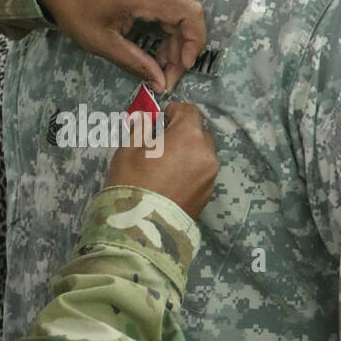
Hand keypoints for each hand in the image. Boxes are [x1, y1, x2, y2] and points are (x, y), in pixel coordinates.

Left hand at [35, 0, 205, 92]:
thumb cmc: (74, 8)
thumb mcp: (100, 42)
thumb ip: (134, 62)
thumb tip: (160, 84)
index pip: (189, 13)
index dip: (194, 42)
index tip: (181, 67)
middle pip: (188, 13)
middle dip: (184, 47)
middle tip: (168, 74)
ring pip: (180, 8)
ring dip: (177, 38)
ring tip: (160, 63)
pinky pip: (168, 2)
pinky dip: (168, 25)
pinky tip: (155, 44)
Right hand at [106, 101, 218, 219]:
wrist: (141, 228)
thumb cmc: (132, 181)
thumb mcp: (129, 149)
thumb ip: (141, 128)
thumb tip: (146, 117)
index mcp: (189, 136)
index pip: (189, 111)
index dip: (174, 112)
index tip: (161, 119)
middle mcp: (207, 153)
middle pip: (199, 132)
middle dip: (183, 133)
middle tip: (162, 143)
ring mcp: (211, 175)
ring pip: (202, 153)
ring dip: (189, 152)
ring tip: (167, 164)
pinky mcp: (209, 193)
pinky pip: (202, 171)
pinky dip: (191, 169)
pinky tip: (173, 180)